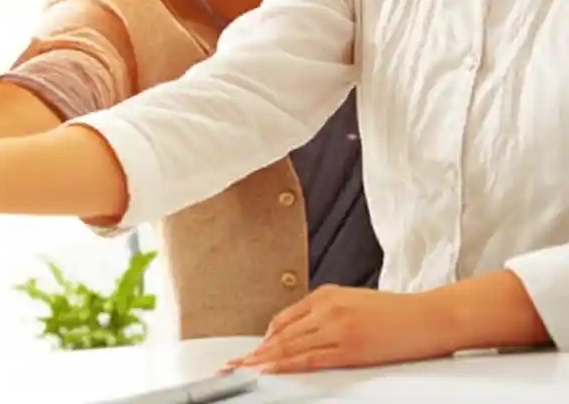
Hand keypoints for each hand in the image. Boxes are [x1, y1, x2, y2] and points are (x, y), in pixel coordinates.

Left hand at [223, 285, 452, 373]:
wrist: (431, 317)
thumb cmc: (399, 314)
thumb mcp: (356, 303)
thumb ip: (329, 313)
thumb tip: (306, 332)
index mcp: (327, 295)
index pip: (284, 319)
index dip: (264, 338)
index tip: (250, 350)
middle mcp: (327, 307)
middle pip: (281, 333)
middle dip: (256, 351)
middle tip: (234, 363)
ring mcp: (337, 326)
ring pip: (290, 346)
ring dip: (263, 360)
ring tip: (243, 370)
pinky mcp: (350, 347)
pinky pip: (309, 358)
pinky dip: (286, 365)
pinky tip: (270, 370)